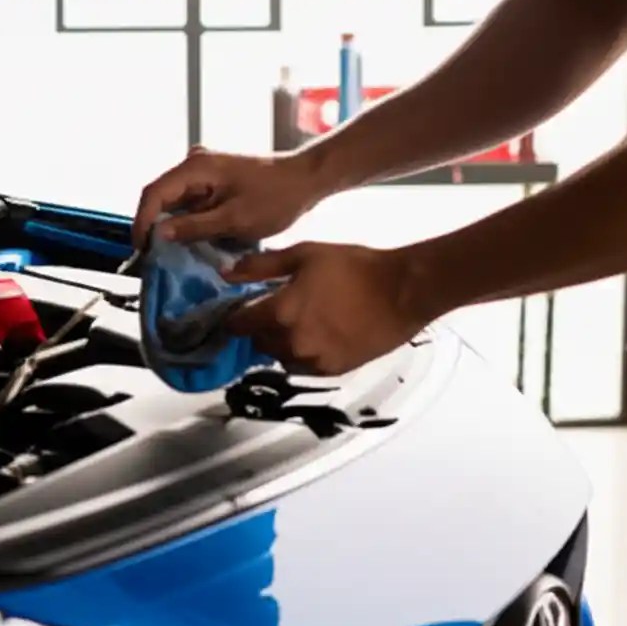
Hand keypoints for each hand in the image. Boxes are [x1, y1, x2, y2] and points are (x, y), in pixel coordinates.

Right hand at [131, 146, 325, 247]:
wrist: (307, 179)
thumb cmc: (275, 197)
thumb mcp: (234, 219)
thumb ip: (194, 226)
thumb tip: (158, 235)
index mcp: (195, 167)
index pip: (153, 194)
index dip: (142, 224)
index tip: (141, 252)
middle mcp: (194, 165)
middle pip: (161, 198)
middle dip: (154, 228)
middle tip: (152, 260)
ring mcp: (204, 173)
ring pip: (175, 203)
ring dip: (171, 228)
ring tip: (169, 257)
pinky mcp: (214, 183)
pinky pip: (191, 204)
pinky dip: (188, 224)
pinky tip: (190, 245)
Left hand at [224, 242, 433, 375]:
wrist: (401, 292)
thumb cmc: (352, 266)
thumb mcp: (304, 255)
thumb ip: (260, 266)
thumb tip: (225, 274)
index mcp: (279, 314)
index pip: (238, 325)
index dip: (236, 316)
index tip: (243, 308)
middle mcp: (290, 343)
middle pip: (258, 343)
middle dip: (262, 328)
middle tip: (279, 311)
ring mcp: (311, 361)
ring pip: (280, 357)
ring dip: (282, 343)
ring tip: (302, 323)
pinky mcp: (332, 371)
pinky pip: (304, 367)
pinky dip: (304, 354)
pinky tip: (320, 335)